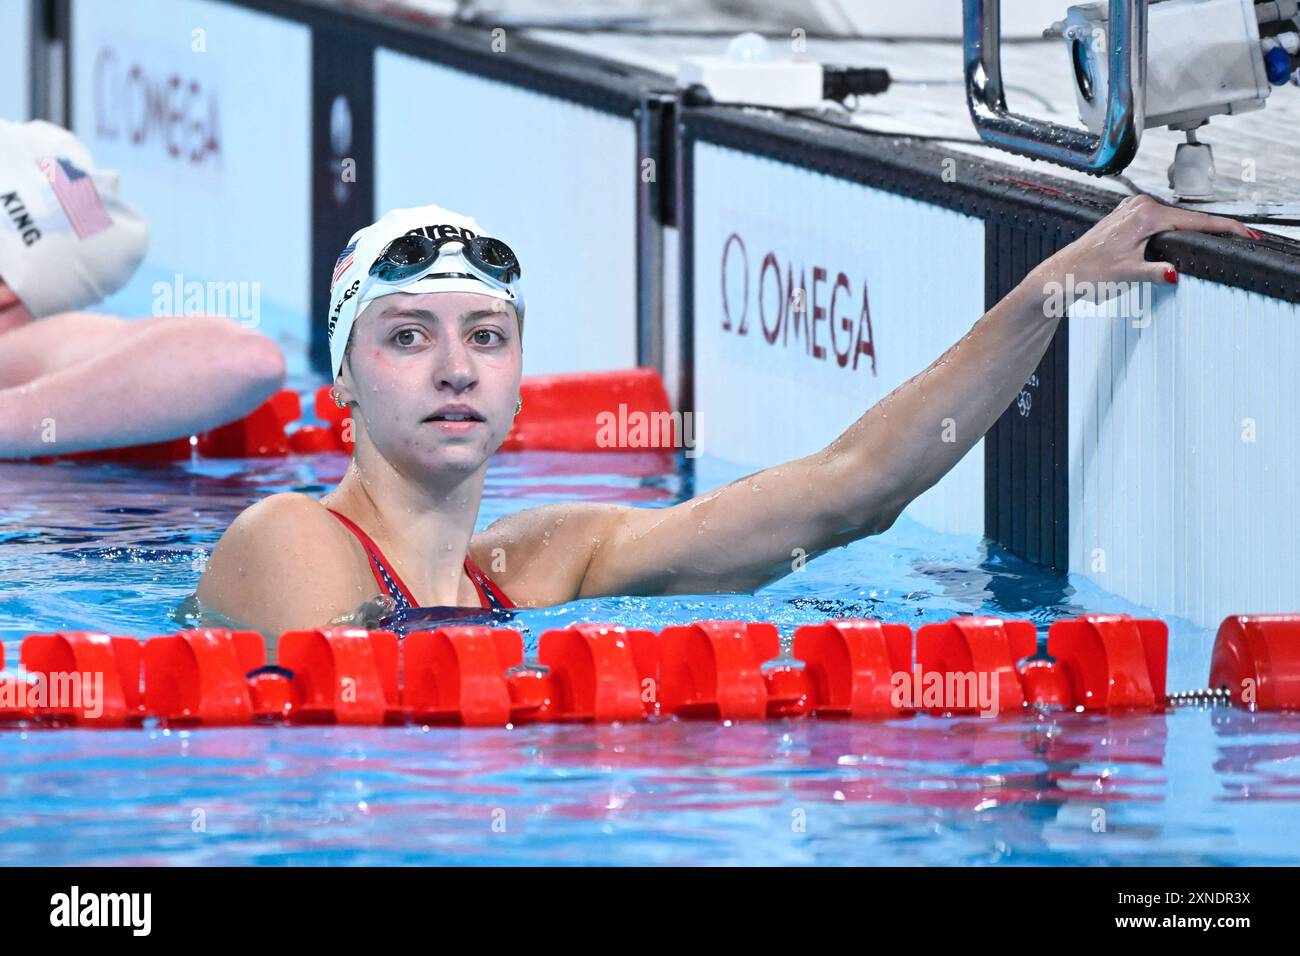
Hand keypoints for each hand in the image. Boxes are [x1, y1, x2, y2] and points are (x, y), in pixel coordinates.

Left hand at [1040, 194, 1257, 289]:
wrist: (1062, 274)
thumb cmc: (1087, 273)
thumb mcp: (1126, 275)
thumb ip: (1154, 273)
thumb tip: (1175, 274)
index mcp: (1144, 215)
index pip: (1195, 220)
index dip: (1224, 229)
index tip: (1246, 234)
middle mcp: (1138, 206)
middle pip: (1188, 217)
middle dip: (1212, 229)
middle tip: (1241, 239)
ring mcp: (1132, 210)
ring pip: (1174, 219)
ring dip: (1193, 230)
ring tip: (1221, 239)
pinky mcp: (1127, 218)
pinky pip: (1160, 222)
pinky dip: (1176, 230)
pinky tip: (1187, 238)